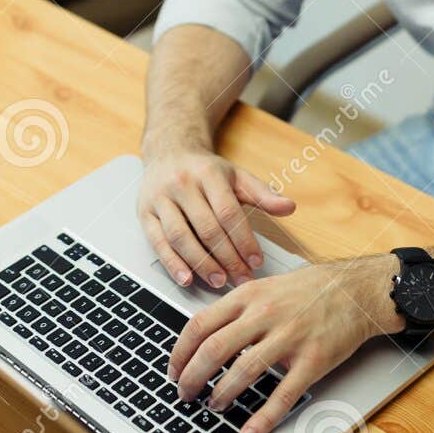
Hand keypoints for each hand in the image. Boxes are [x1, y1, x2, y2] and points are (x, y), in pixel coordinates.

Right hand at [138, 149, 296, 288]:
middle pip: (207, 228)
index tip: (256, 261)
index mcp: (209, 174)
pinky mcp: (144, 213)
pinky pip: (158, 242)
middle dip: (227, 258)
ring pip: (180, 237)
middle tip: (242, 278)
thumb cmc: (204, 170)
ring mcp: (160, 199)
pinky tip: (187, 278)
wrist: (169, 151)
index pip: (229, 212)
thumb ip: (262, 194)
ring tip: (219, 281)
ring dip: (201, 263)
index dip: (244, 240)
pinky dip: (172, 263)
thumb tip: (289, 207)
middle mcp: (182, 184)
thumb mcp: (236, 176)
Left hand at [168, 256, 401, 432]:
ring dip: (221, 394)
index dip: (180, 353)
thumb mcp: (265, 287)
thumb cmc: (310, 289)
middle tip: (185, 394)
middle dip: (192, 378)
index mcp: (248, 296)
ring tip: (213, 406)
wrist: (354, 289)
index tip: (173, 370)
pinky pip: (283, 394)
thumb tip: (203, 335)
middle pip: (214, 350)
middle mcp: (264, 315)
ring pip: (243, 372)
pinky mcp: (312, 360)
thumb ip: (236, 308)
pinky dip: (263, 418)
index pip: (199, 325)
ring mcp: (288, 337)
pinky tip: (250, 432)